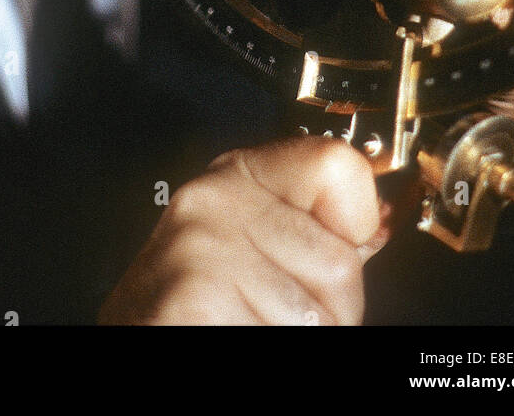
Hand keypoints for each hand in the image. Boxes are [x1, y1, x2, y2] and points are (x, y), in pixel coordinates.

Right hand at [99, 136, 386, 325]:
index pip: (339, 166)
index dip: (355, 220)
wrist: (137, 333)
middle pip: (342, 262)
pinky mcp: (195, 294)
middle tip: (271, 308)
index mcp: (237, 174)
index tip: (341, 240)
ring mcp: (202, 244)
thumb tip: (376, 218)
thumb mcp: (251, 243)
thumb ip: (311, 228)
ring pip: (321, 315)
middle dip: (327, 307)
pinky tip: (232, 330)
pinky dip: (267, 347)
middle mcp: (215, 197)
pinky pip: (288, 339)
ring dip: (297, 336)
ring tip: (247, 321)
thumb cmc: (193, 301)